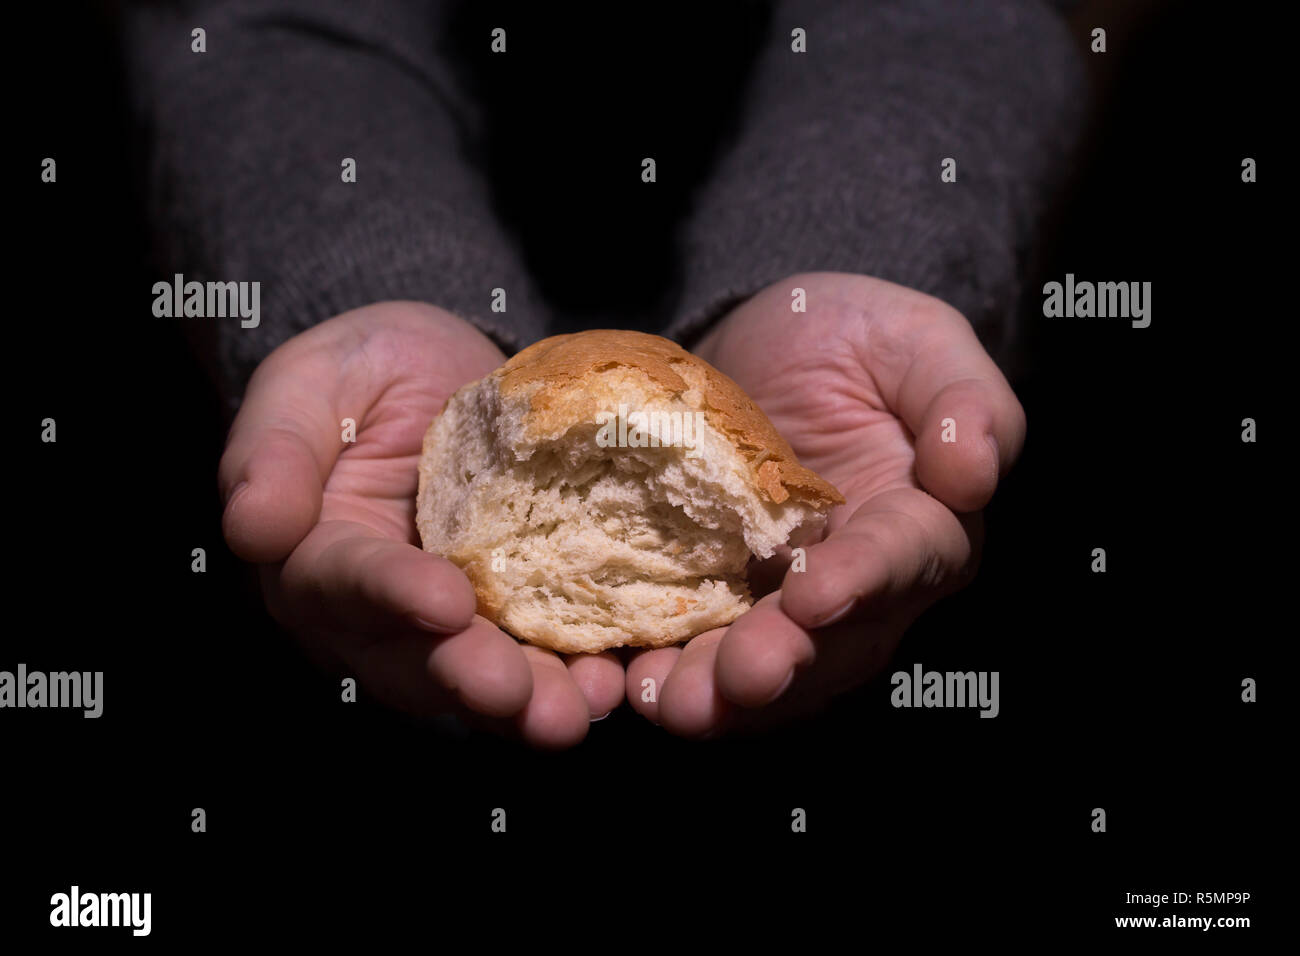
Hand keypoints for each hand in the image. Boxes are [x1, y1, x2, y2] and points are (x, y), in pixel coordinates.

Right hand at [218, 302, 622, 747]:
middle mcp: (379, 614)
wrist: (454, 375)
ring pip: (479, 680)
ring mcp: (453, 627)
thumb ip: (275, 445)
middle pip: (413, 659)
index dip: (390, 595)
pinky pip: (544, 659)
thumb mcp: (314, 378)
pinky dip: (579, 676)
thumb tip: (253, 525)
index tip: (444, 600)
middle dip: (466, 678)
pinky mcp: (518, 620)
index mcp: (318, 556)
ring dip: (528, 703)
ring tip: (575, 711)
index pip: (344, 583)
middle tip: (513, 692)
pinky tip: (613, 683)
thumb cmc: (371, 369)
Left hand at [626, 273, 1025, 735]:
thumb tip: (973, 472)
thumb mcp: (920, 340)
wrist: (761, 346)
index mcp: (921, 526)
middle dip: (783, 666)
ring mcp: (779, 602)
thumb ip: (964, 399)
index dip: (862, 581)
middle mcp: (858, 586)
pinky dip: (663, 668)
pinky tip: (624, 682)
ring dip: (718, 693)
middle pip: (830, 642)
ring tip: (668, 702)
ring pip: (764, 665)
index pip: (901, 559)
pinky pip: (693, 645)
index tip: (814, 596)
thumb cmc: (856, 335)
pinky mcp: (713, 600)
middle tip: (736, 682)